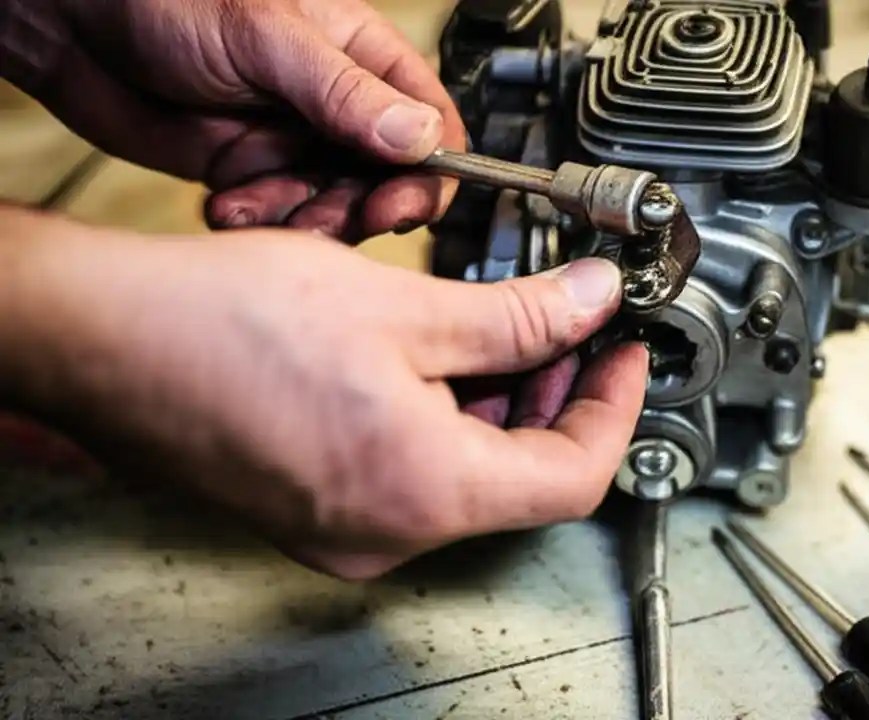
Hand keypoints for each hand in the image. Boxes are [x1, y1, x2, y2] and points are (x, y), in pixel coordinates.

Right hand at [0, 210, 647, 579]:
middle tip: (567, 327)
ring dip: (497, 402)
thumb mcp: (403, 306)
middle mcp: (387, 533)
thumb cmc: (218, 327)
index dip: (614, 407)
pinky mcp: (312, 512)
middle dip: (556, 396)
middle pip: (520, 478)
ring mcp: (345, 531)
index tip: (623, 354)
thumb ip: (518, 317)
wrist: (99, 339)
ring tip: (499, 325)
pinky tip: (434, 355)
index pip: (573, 475)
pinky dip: (442, 419)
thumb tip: (590, 305)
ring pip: (464, 474)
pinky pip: (410, 474)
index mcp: (425, 491)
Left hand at [2, 0, 464, 239]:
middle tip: (334, 221)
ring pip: (334, 206)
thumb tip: (419, 137)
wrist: (70, 22)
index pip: (431, 124)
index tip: (402, 206)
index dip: (429, 173)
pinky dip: (260, 222)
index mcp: (361, 56)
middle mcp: (337, 104)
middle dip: (363, 208)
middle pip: (388, 179)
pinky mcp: (252, 172)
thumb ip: (345, 93)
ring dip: (306, 221)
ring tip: (260, 208)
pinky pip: (280, 216)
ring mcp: (294, 140)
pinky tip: (227, 207)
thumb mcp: (266, 38)